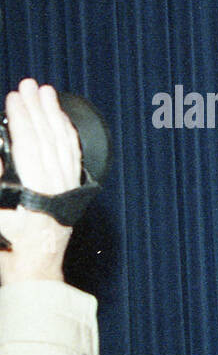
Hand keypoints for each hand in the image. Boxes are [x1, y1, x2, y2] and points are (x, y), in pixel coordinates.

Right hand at [0, 79, 80, 283]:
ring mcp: (67, 188)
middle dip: (39, 109)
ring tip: (47, 93)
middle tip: (31, 84)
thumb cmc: (7, 243)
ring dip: (55, 116)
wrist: (32, 269)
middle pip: (49, 138)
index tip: (15, 95)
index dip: (22, 117)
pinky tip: (61, 120)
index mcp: (36, 190)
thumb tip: (1, 149)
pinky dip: (66, 134)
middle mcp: (57, 186)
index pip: (30, 144)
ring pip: (64, 144)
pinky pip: (72, 156)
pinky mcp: (72, 192)